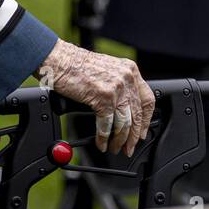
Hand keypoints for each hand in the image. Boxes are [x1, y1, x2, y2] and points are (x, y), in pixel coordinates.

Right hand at [35, 39, 154, 155]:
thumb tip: (125, 109)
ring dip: (119, 140)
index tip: (142, 131)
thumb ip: (121, 85)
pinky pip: (107, 125)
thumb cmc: (78, 65)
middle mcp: (126, 78)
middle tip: (129, 147)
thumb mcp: (109, 69)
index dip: (146, 120)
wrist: (60, 61)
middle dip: (133, 136)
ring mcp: (116, 89)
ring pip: (124, 123)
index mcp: (130, 71)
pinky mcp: (102, 98)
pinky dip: (104, 138)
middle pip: (137, 115)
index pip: (148, 99)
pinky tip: (102, 143)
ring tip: (114, 148)